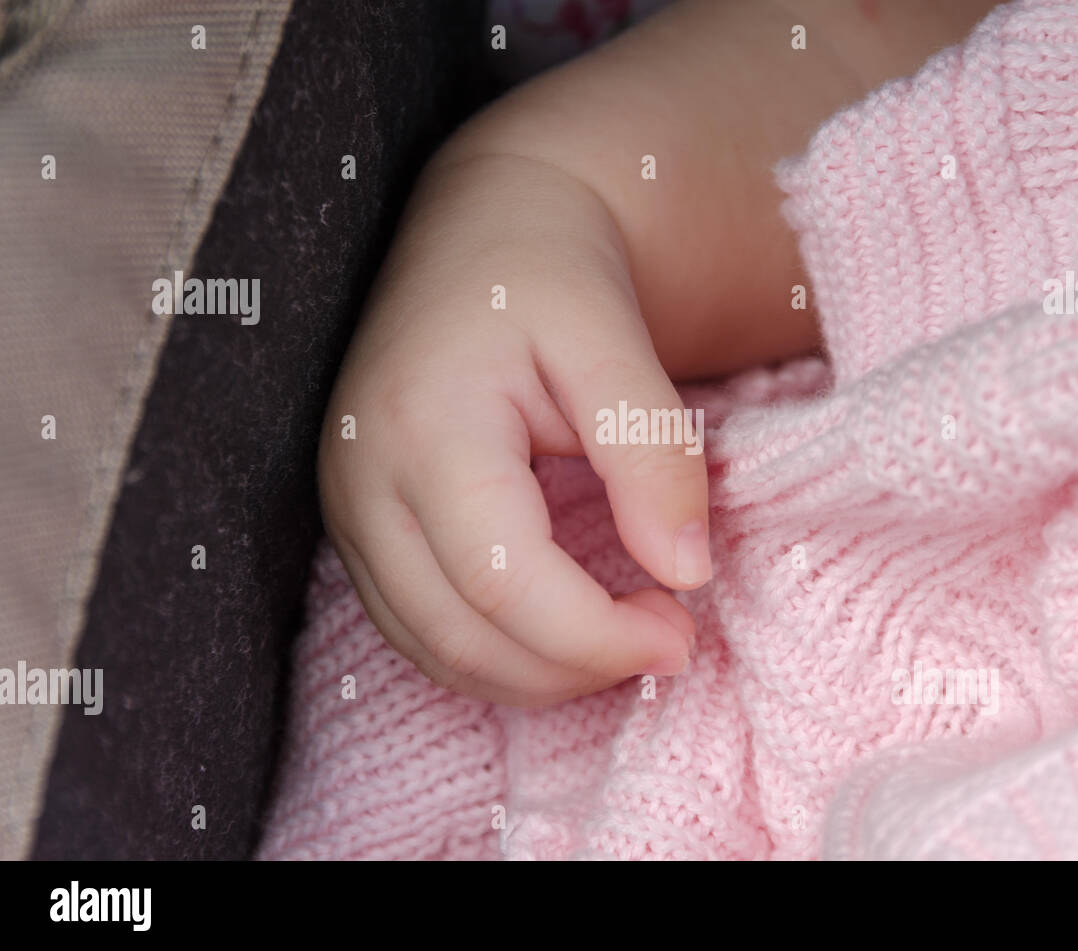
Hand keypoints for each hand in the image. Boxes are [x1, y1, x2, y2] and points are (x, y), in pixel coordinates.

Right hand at [318, 153, 709, 706]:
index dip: (600, 636)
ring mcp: (349, 509)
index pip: (505, 584)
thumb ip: (651, 454)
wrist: (481, 231)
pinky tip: (566, 631)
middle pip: (462, 636)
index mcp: (426, 426)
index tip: (682, 631)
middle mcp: (364, 479)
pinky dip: (499, 655)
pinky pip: (420, 631)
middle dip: (576, 669)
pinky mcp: (358, 526)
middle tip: (667, 642)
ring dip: (539, 676)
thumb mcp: (613, 339)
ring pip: (434, 650)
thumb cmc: (548, 271)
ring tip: (624, 639)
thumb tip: (687, 573)